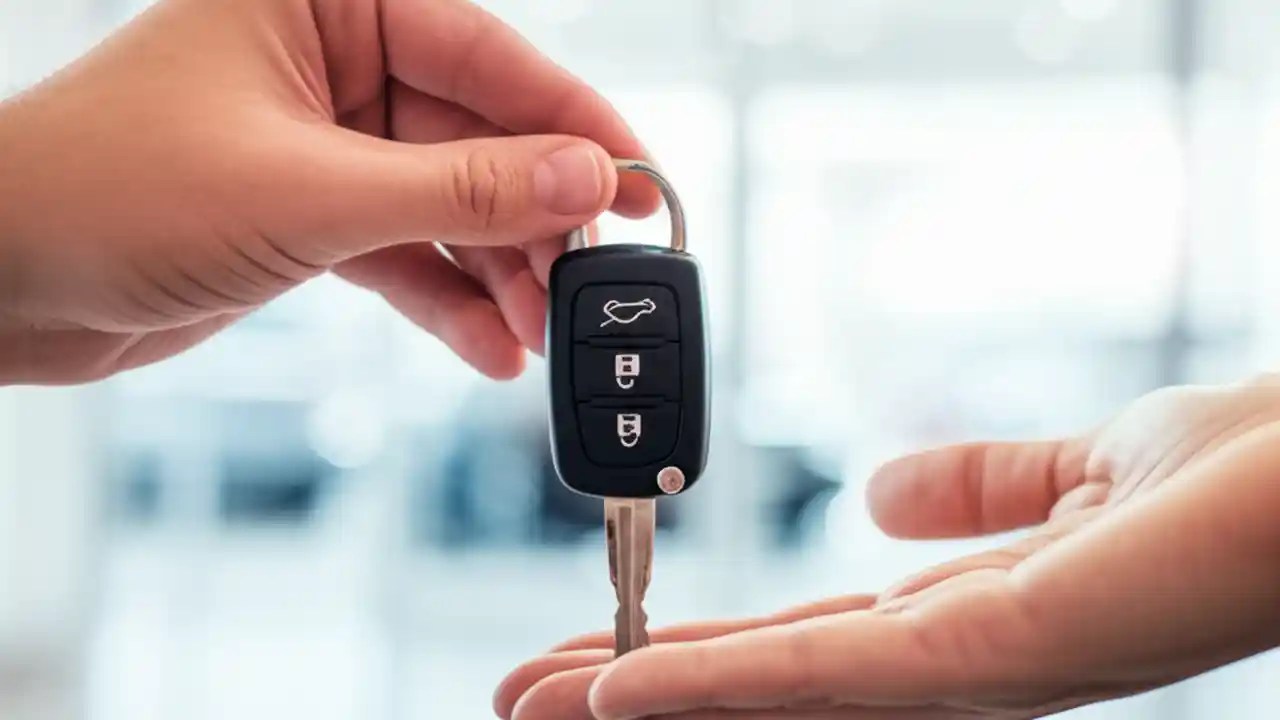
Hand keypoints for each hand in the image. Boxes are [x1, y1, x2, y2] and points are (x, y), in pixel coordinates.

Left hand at [0, 0, 655, 384]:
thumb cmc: (103, 192)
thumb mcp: (307, 193)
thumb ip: (458, 191)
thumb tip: (581, 178)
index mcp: (322, 2)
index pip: (483, 53)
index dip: (571, 123)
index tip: (638, 183)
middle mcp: (328, 62)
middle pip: (477, 136)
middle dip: (533, 220)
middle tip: (589, 282)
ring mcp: (323, 143)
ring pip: (448, 204)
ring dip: (498, 274)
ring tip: (541, 332)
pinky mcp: (311, 214)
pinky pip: (407, 253)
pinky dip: (447, 301)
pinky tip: (489, 348)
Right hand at [497, 377, 1279, 718]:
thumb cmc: (1249, 472)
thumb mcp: (1080, 468)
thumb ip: (981, 483)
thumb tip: (882, 489)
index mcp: (975, 618)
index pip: (809, 643)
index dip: (704, 653)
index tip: (615, 646)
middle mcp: (963, 664)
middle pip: (774, 685)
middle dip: (647, 692)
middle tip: (526, 697)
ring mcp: (977, 671)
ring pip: (778, 696)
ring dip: (651, 701)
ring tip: (537, 702)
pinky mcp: (996, 657)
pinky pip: (833, 676)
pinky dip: (720, 688)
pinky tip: (629, 689)